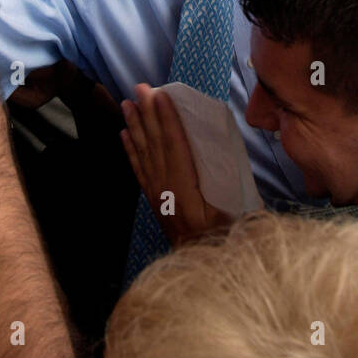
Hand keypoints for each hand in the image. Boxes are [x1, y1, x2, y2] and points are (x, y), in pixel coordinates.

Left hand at [120, 83, 230, 245]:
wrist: (202, 269)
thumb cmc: (223, 242)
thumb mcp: (233, 217)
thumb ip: (229, 190)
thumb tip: (229, 159)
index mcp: (186, 192)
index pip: (175, 148)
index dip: (168, 121)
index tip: (162, 97)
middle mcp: (166, 191)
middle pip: (155, 146)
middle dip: (148, 115)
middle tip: (139, 88)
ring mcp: (157, 196)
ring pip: (144, 155)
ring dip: (135, 127)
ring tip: (127, 104)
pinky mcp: (154, 201)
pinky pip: (139, 170)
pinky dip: (131, 151)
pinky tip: (124, 134)